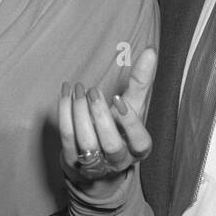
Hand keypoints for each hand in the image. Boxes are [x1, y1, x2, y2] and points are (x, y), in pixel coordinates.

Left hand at [59, 47, 156, 196]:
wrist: (97, 160)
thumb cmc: (120, 127)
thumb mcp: (134, 106)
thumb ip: (141, 82)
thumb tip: (150, 51)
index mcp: (137, 149)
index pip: (140, 142)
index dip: (130, 122)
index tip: (118, 99)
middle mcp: (118, 160)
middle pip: (111, 145)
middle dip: (101, 116)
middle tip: (93, 90)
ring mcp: (94, 163)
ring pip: (87, 142)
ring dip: (80, 112)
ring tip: (79, 89)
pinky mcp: (73, 159)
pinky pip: (67, 137)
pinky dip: (65, 112)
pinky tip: (66, 92)